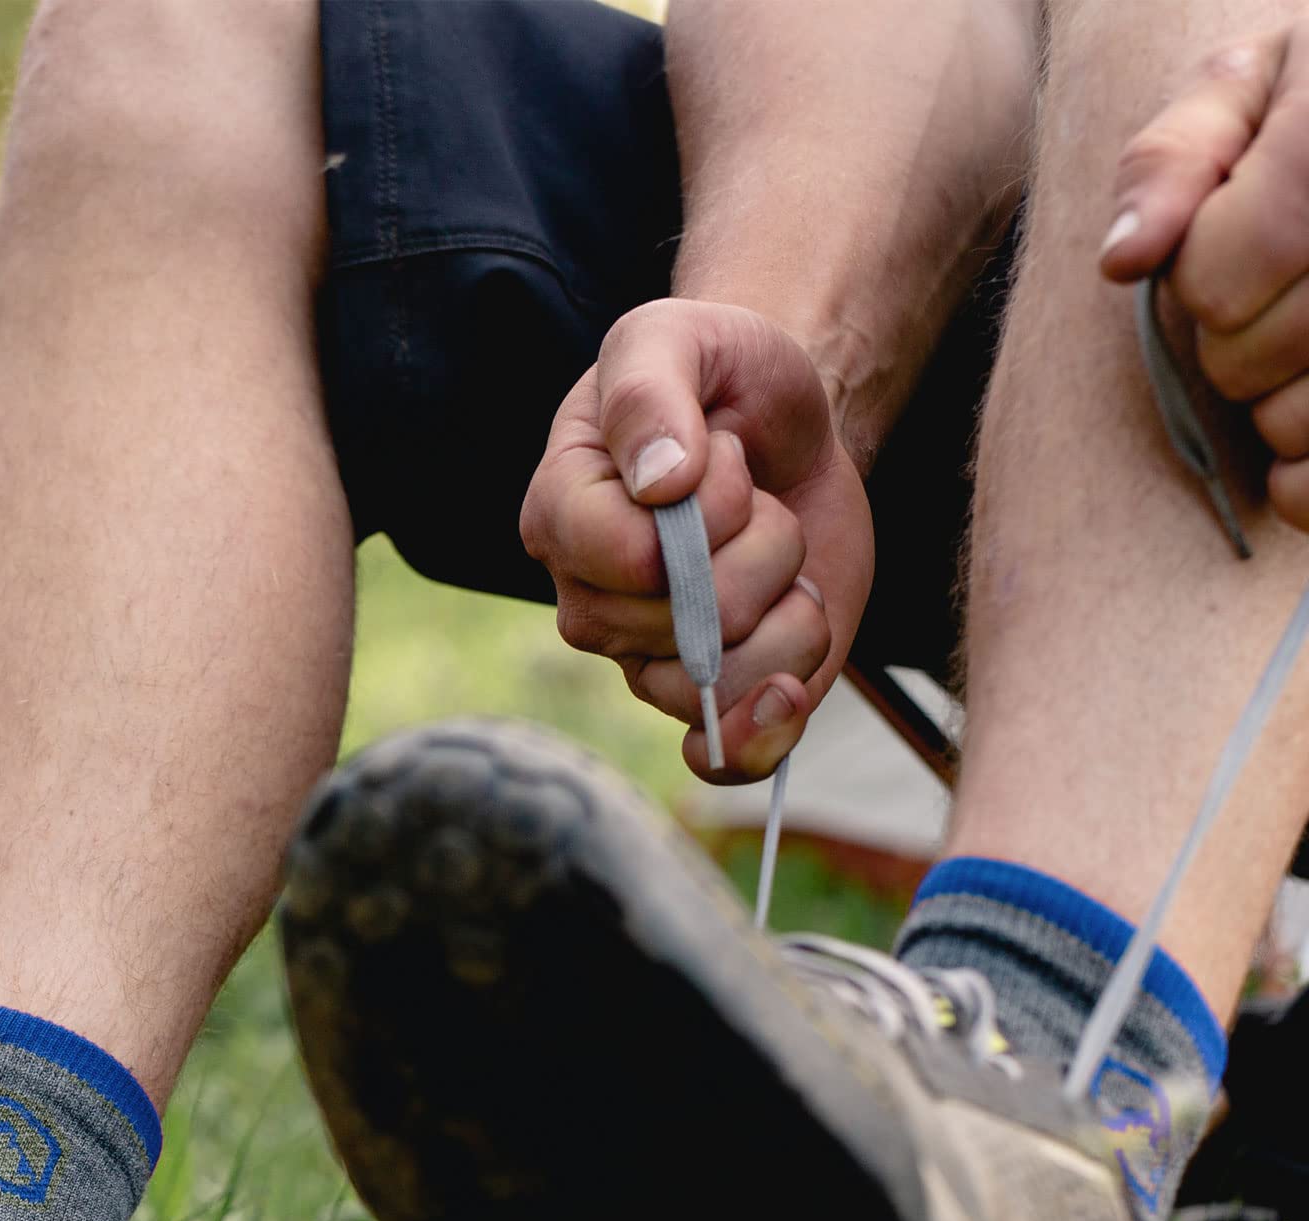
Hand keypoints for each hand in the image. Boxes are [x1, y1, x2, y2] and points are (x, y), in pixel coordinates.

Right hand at [519, 298, 872, 782]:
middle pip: (686, 622)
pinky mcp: (715, 695)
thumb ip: (650, 391)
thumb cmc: (719, 375)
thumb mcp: (675, 336)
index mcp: (561, 515)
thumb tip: (663, 484)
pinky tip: (785, 692)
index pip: (624, 557)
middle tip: (757, 498)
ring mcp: (650, 657)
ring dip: (787, 611)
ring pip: (713, 685)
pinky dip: (762, 732)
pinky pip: (722, 755)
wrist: (786, 423)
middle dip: (758, 548)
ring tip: (785, 554)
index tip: (722, 455)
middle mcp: (592, 601)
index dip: (705, 510)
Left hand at [1101, 25, 1308, 526]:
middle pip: (1260, 352)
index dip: (1202, 283)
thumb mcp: (1248, 85)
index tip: (1224, 252)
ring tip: (1298, 362)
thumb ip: (1172, 158)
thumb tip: (1125, 259)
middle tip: (1266, 311)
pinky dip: (1305, 488)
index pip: (1223, 276)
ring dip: (1279, 413)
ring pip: (1305, 416)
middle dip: (1235, 349)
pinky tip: (1295, 458)